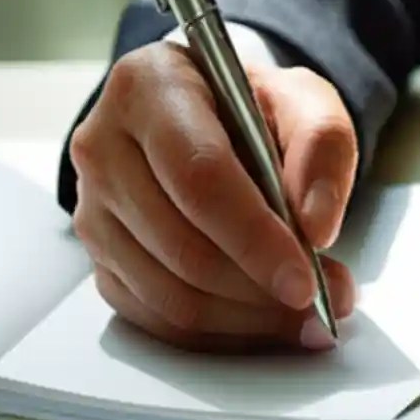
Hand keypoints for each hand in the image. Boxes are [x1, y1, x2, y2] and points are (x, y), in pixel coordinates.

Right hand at [68, 41, 357, 352]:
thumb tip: (317, 228)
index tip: (305, 282)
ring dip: (247, 319)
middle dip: (261, 290)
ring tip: (303, 315)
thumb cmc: (252, 108)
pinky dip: (219, 332)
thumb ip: (324, 148)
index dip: (255, 239)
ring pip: (169, 293)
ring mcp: (93, 207)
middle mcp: (104, 145)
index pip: (200, 178)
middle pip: (182, 246)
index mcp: (151, 87)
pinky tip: (263, 322)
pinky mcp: (100, 256)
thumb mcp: (305, 101)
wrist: (210, 116)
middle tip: (325, 302)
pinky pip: (156, 317)